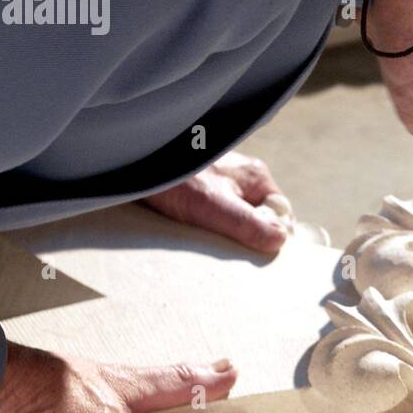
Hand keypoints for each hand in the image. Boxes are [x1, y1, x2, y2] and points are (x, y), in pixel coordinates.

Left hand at [143, 151, 294, 252]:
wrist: (132, 157)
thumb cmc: (173, 178)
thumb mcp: (213, 206)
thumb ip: (248, 224)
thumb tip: (281, 241)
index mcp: (256, 176)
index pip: (281, 214)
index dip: (272, 237)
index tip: (256, 255)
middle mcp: (242, 175)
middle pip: (259, 215)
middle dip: (248, 235)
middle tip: (230, 252)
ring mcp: (221, 179)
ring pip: (237, 214)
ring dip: (226, 231)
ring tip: (208, 241)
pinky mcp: (200, 185)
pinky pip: (215, 210)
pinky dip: (208, 222)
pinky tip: (193, 230)